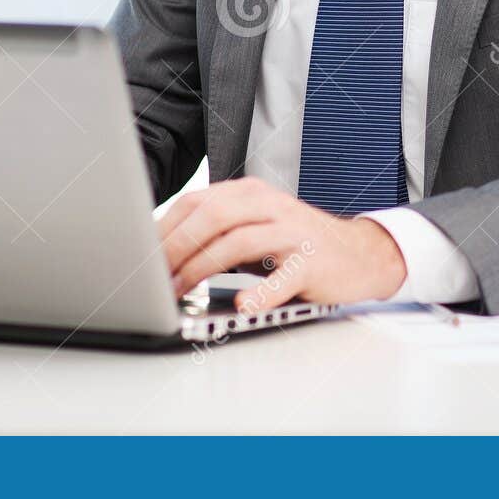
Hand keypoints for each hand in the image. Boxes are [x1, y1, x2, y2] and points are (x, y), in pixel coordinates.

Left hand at [157, 178, 406, 310]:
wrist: (359, 255)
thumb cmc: (296, 246)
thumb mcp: (255, 229)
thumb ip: (217, 235)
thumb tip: (162, 256)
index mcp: (250, 194)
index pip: (197, 202)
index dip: (164, 228)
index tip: (139, 255)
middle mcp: (270, 205)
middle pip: (213, 216)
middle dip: (176, 246)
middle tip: (153, 275)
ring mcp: (292, 232)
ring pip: (238, 242)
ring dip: (201, 268)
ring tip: (180, 291)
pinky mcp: (312, 263)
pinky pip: (283, 277)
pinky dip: (261, 293)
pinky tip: (242, 305)